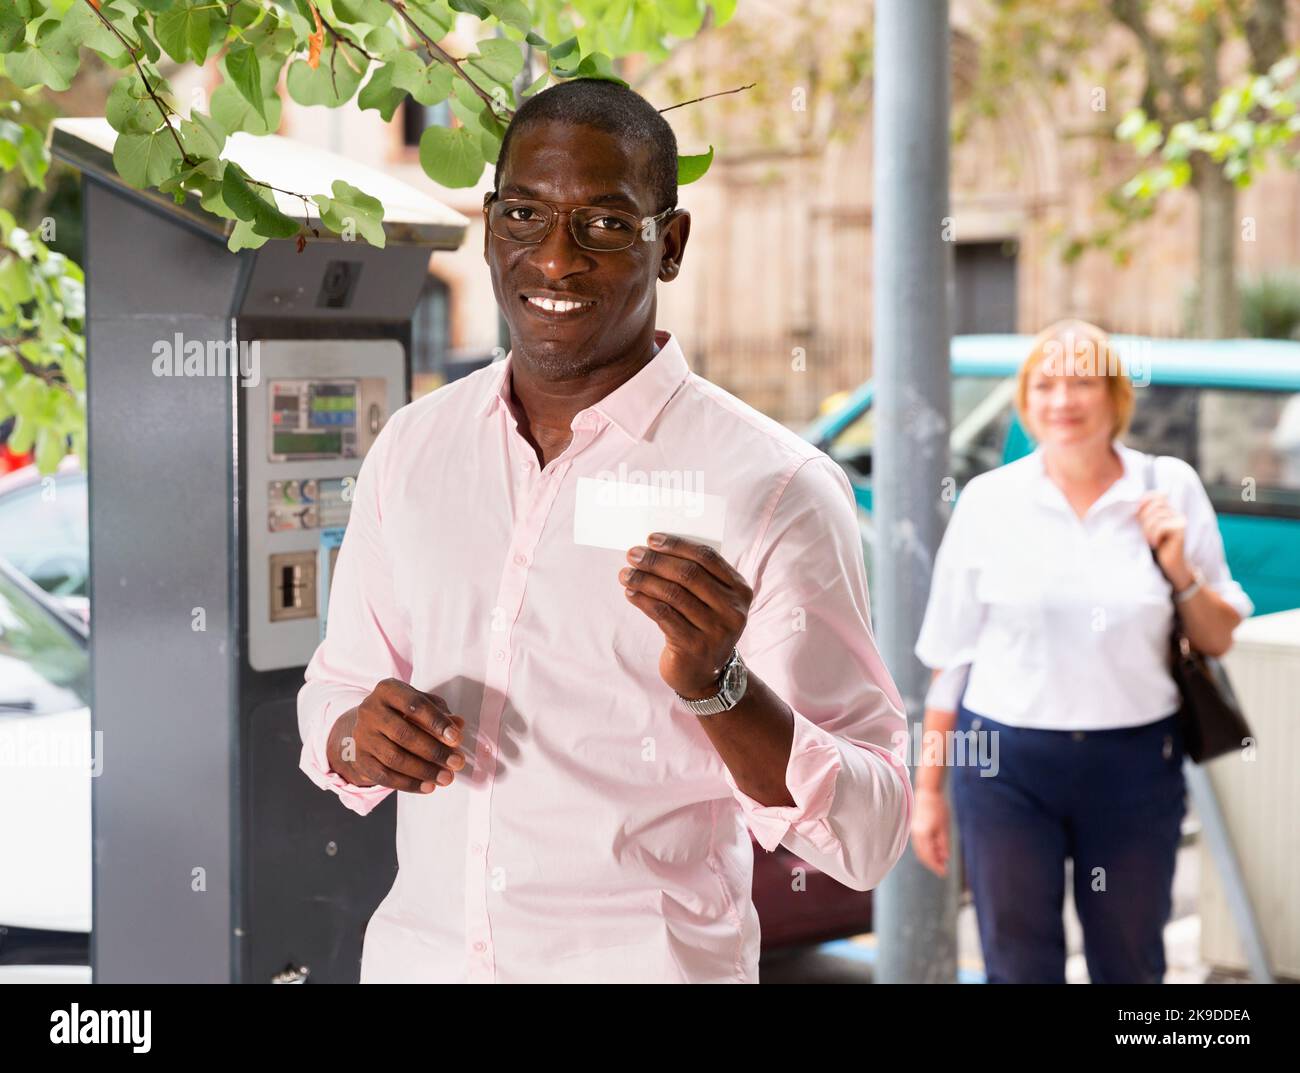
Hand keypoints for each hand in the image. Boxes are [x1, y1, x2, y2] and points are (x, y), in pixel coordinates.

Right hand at [328, 678, 466, 793]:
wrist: (371, 727)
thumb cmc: (404, 712)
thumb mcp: (424, 705)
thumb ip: (442, 714)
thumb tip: (458, 725)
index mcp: (388, 690)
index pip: (414, 705)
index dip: (437, 722)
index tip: (456, 739)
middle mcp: (370, 711)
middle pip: (404, 734)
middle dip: (434, 751)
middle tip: (457, 762)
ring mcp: (362, 736)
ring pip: (394, 758)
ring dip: (424, 771)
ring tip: (446, 777)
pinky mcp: (360, 759)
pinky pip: (384, 776)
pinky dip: (409, 784)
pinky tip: (428, 786)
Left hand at [619, 532, 752, 698]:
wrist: (706, 675)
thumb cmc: (702, 627)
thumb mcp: (711, 602)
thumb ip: (696, 577)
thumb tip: (655, 549)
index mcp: (740, 590)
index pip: (708, 558)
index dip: (677, 545)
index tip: (651, 539)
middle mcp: (733, 609)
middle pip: (689, 574)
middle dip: (656, 561)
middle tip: (632, 555)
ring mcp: (716, 630)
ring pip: (673, 594)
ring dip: (645, 580)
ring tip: (625, 574)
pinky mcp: (695, 646)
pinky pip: (663, 615)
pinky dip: (644, 601)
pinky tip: (631, 594)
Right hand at [911, 787, 950, 876]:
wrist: (927, 792)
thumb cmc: (938, 808)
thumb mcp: (945, 827)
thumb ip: (944, 843)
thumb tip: (945, 857)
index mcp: (923, 834)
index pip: (929, 856)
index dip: (936, 866)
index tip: (944, 873)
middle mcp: (916, 834)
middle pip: (922, 855)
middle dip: (932, 864)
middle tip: (943, 870)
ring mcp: (914, 830)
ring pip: (920, 850)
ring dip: (929, 857)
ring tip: (941, 861)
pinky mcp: (914, 827)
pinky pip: (919, 843)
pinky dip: (926, 850)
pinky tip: (935, 850)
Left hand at [1137, 491, 1192, 589]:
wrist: (1171, 566)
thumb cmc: (1156, 548)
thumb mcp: (1147, 529)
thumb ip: (1144, 516)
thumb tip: (1133, 504)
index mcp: (1168, 511)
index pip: (1157, 495)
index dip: (1145, 500)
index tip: (1136, 513)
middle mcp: (1176, 513)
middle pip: (1156, 504)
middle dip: (1144, 517)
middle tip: (1143, 533)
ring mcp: (1180, 520)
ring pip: (1157, 516)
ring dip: (1147, 529)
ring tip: (1149, 541)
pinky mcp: (1181, 530)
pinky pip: (1161, 526)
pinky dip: (1153, 535)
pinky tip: (1155, 544)